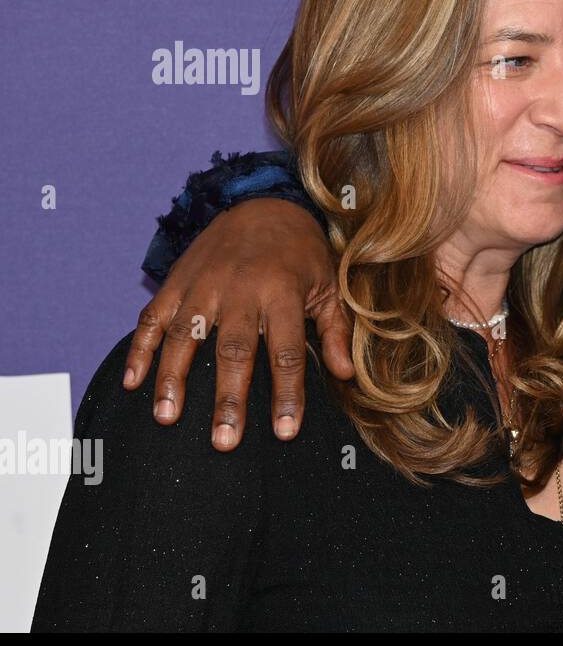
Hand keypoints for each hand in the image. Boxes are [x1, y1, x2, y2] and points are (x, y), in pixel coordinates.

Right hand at [123, 198, 354, 449]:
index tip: (284, 432)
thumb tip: (345, 376)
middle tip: (224, 442)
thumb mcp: (328, 286)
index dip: (287, 394)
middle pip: (234, 351)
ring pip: (185, 337)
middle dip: (228, 399)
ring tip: (168, 419)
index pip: (287, 352)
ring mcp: (203, 285)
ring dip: (173, 379)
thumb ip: (336, 331)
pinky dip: (140, 349)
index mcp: (283, 293)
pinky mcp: (176, 281)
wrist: (264, 203)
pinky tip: (134, 383)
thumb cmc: (302, 253)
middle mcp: (240, 290)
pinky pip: (152, 318)